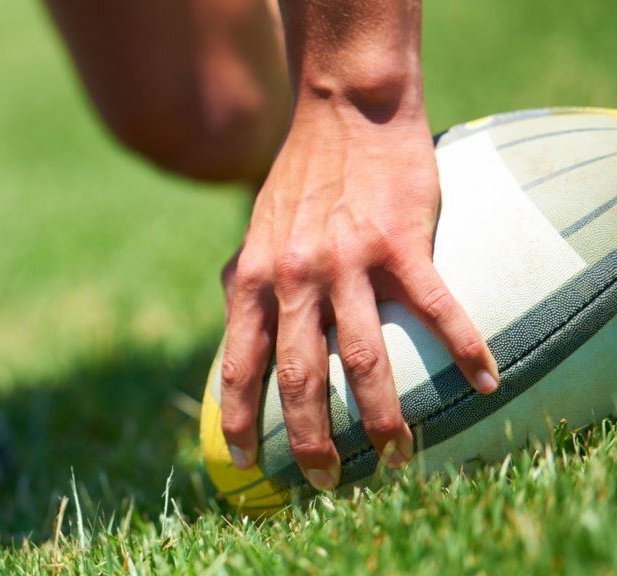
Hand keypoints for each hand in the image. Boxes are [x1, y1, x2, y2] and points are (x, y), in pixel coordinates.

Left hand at [219, 106, 499, 489]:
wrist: (343, 112)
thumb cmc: (300, 178)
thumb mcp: (254, 231)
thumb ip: (244, 281)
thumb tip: (233, 325)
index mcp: (256, 279)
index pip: (240, 363)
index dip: (240, 417)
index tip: (242, 461)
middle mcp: (295, 277)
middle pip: (301, 375)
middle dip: (309, 438)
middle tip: (325, 481)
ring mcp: (347, 261)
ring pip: (365, 355)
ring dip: (382, 414)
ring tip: (396, 456)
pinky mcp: (400, 242)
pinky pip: (435, 306)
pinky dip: (464, 346)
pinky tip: (485, 381)